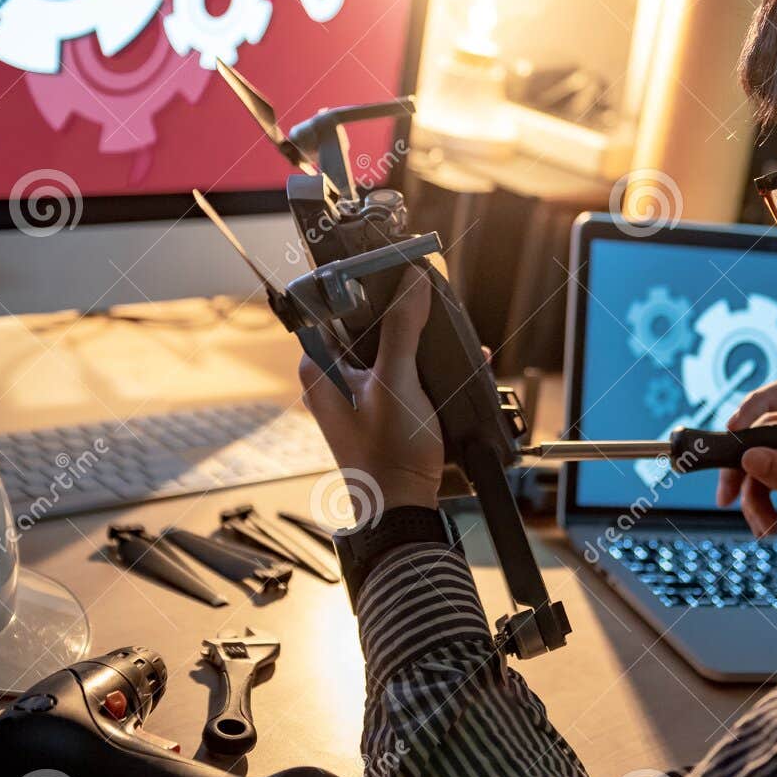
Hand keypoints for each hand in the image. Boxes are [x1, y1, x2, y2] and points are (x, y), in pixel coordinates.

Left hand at [299, 266, 444, 518]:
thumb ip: (402, 328)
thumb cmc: (389, 454)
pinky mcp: (380, 411)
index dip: (362, 283)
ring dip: (420, 339)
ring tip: (451, 333)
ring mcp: (356, 396)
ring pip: (387, 348)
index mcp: (319, 368)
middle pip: (364, 325)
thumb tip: (411, 280)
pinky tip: (456, 364)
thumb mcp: (397, 382)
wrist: (402, 511)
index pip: (332, 306)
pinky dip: (425, 366)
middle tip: (431, 297)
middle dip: (402, 311)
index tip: (394, 265)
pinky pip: (401, 374)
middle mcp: (332, 379)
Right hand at [715, 375, 776, 569]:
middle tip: (725, 495)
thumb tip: (748, 457)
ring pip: (773, 454)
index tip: (733, 430)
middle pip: (776, 427)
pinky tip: (767, 526)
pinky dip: (767, 497)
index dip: (760, 402)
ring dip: (756, 489)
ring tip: (760, 526)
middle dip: (748, 463)